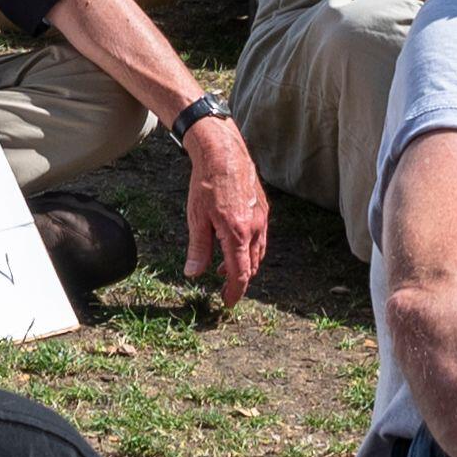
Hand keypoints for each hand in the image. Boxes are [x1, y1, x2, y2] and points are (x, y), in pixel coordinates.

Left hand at [176, 105, 269, 289]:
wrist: (224, 153)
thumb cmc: (207, 184)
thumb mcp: (197, 219)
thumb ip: (198, 249)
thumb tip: (193, 274)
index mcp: (238, 234)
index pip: (240, 274)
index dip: (234, 292)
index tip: (227, 303)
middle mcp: (255, 229)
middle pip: (252, 266)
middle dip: (239, 280)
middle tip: (224, 289)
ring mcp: (262, 218)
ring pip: (258, 252)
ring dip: (245, 265)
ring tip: (225, 269)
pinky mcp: (263, 209)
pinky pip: (260, 237)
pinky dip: (250, 249)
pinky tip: (235, 244)